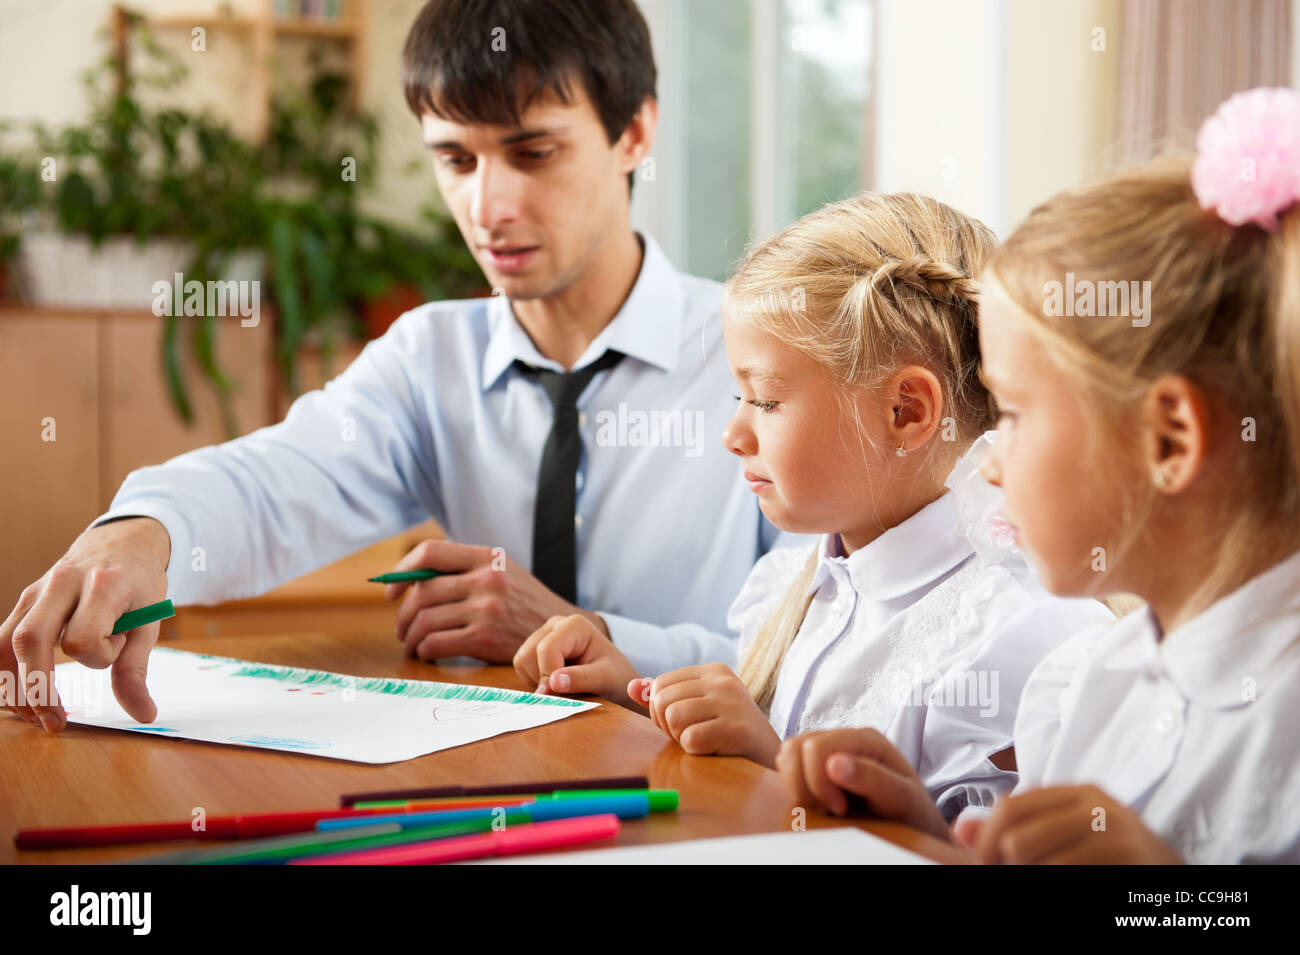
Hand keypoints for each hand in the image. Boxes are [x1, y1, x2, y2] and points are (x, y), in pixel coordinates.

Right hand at [2, 517, 170, 731]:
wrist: (123, 542)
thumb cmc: (139, 583)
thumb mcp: (150, 621)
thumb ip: (137, 668)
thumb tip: (143, 715)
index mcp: (102, 585)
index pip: (83, 637)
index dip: (99, 656)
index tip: (118, 648)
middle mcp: (62, 584)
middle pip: (30, 639)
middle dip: (37, 689)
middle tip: (55, 723)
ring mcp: (37, 590)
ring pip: (5, 642)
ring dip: (15, 686)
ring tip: (37, 716)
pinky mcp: (25, 600)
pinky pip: (1, 639)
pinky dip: (6, 672)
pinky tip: (23, 694)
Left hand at [388, 538, 608, 662]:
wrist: (560, 631)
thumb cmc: (523, 601)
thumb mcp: (501, 571)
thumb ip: (464, 569)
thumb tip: (409, 581)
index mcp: (486, 557)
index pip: (429, 552)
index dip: (402, 571)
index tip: (391, 591)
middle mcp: (485, 579)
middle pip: (422, 592)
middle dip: (402, 614)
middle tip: (401, 628)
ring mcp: (486, 609)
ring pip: (424, 620)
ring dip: (409, 637)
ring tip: (411, 644)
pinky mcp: (485, 638)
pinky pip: (436, 643)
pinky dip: (424, 651)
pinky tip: (427, 654)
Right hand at [514, 614, 639, 706]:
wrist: (615, 678)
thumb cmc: (614, 676)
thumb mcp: (604, 679)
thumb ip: (580, 679)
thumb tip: (553, 683)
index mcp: (574, 625)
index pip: (547, 649)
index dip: (547, 675)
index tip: (555, 696)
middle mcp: (555, 625)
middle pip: (529, 654)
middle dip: (543, 679)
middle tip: (566, 692)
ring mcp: (544, 635)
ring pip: (522, 661)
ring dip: (538, 681)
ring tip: (565, 686)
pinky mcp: (536, 648)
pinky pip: (522, 668)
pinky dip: (535, 681)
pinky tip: (557, 682)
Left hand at [626, 664, 780, 766]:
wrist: (767, 754)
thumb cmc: (726, 730)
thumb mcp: (698, 706)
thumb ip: (665, 696)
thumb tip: (632, 687)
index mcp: (713, 671)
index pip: (661, 683)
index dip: (659, 708)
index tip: (679, 721)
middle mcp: (723, 682)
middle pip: (664, 700)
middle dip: (667, 724)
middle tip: (689, 733)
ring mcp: (732, 703)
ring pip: (674, 718)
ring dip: (681, 737)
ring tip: (701, 739)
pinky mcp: (737, 729)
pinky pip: (691, 739)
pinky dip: (695, 750)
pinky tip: (712, 748)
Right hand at [776, 728, 949, 839]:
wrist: (912, 820)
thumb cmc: (910, 810)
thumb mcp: (901, 797)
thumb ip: (872, 779)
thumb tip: (834, 763)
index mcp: (866, 739)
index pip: (816, 747)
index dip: (818, 782)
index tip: (840, 808)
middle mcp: (845, 736)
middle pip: (796, 747)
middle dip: (805, 785)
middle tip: (832, 807)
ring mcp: (830, 747)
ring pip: (787, 753)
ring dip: (799, 785)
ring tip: (826, 804)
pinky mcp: (818, 761)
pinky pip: (789, 764)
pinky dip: (796, 785)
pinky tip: (820, 800)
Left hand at [973, 785, 1183, 863]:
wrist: (1177, 874)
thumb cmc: (1117, 857)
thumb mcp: (1069, 834)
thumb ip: (1018, 828)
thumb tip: (962, 830)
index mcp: (1078, 794)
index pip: (1011, 805)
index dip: (988, 837)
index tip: (983, 862)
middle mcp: (1097, 807)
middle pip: (1019, 837)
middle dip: (1006, 863)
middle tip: (1013, 873)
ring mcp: (1116, 835)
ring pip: (1039, 862)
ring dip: (1032, 875)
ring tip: (1046, 874)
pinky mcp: (1130, 861)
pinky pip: (1067, 874)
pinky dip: (1056, 882)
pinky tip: (1073, 880)